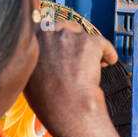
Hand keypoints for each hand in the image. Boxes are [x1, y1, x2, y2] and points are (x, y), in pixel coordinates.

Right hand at [24, 16, 116, 136]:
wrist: (67, 108)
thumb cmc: (47, 102)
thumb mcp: (28, 78)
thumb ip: (33, 62)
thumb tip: (38, 62)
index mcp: (32, 41)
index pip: (45, 27)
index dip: (56, 39)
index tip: (62, 48)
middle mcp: (49, 33)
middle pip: (67, 27)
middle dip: (74, 40)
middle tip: (79, 56)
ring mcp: (70, 36)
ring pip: (85, 37)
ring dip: (89, 49)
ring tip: (93, 67)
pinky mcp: (90, 42)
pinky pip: (104, 45)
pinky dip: (108, 54)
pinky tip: (109, 63)